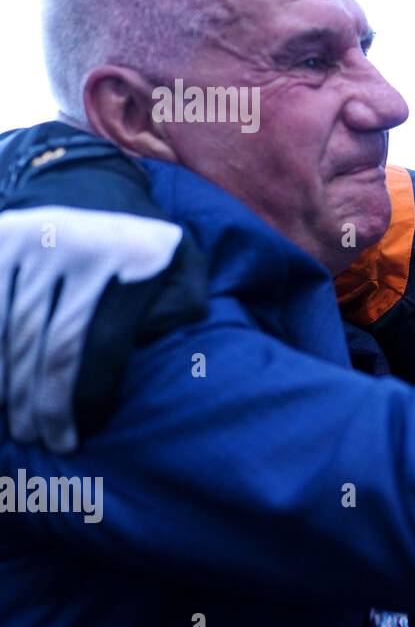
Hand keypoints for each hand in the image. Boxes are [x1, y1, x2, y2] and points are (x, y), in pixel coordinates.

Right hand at [0, 206, 203, 452]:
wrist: (94, 184)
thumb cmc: (145, 249)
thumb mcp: (184, 269)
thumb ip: (182, 307)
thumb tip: (148, 342)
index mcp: (134, 258)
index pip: (101, 344)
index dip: (87, 397)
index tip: (79, 435)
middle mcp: (81, 245)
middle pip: (50, 345)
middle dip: (42, 404)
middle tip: (41, 441)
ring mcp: (33, 239)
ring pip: (9, 331)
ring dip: (5, 388)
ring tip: (14, 426)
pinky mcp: (1, 236)